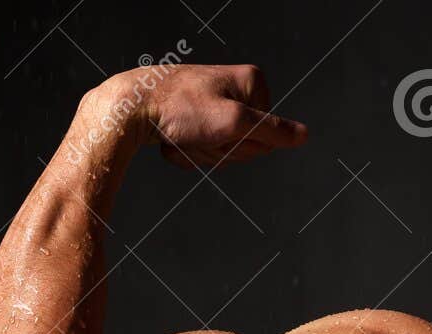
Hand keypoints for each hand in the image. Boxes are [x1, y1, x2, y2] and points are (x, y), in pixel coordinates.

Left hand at [102, 64, 307, 167]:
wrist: (127, 108)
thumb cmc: (178, 109)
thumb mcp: (234, 122)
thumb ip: (273, 131)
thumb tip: (305, 135)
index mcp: (252, 83)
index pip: (268, 135)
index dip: (244, 143)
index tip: (220, 131)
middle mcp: (234, 89)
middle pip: (248, 143)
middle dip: (221, 149)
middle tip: (198, 135)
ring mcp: (212, 103)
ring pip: (223, 149)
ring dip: (201, 153)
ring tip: (181, 136)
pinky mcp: (192, 116)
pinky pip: (202, 149)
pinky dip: (186, 152)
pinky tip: (170, 140)